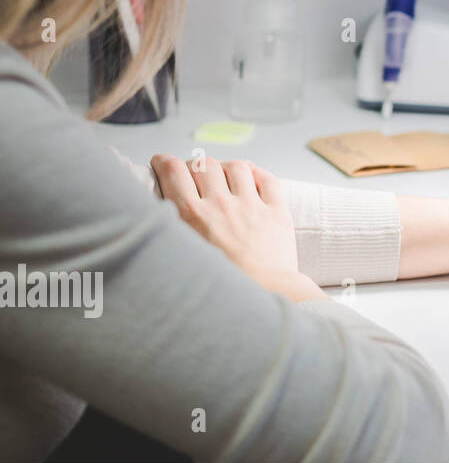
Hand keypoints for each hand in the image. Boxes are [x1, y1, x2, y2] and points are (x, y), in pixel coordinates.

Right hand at [151, 154, 318, 299]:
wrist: (263, 300)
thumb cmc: (220, 288)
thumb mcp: (182, 260)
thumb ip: (171, 231)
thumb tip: (157, 214)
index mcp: (192, 217)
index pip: (173, 170)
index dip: (164, 162)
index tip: (162, 163)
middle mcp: (221, 205)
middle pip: (204, 164)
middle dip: (195, 166)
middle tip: (194, 176)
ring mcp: (252, 207)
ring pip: (236, 166)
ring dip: (227, 168)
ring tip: (224, 178)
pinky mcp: (277, 213)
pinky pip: (268, 179)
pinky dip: (258, 174)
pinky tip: (252, 178)